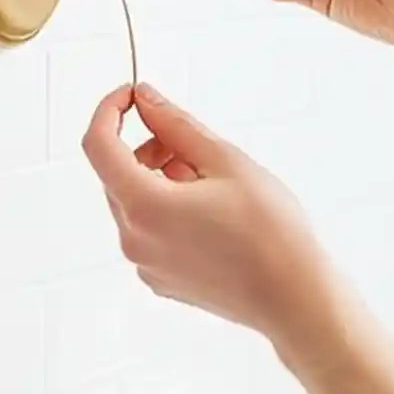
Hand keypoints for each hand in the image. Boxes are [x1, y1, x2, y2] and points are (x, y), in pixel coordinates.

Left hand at [82, 83, 334, 349]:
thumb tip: (145, 97)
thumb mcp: (224, 160)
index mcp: (144, 206)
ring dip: (159, 180)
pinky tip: (210, 215)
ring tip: (210, 184)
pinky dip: (167, 211)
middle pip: (116, 174)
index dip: (109, 110)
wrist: (296, 298)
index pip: (98, 145)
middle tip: (191, 146)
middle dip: (147, 148)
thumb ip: (175, 125)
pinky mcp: (160, 280)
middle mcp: (133, 239)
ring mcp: (145, 265)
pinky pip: (148, 232)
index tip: (132, 95)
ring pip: (133, 203)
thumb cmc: (270, 230)